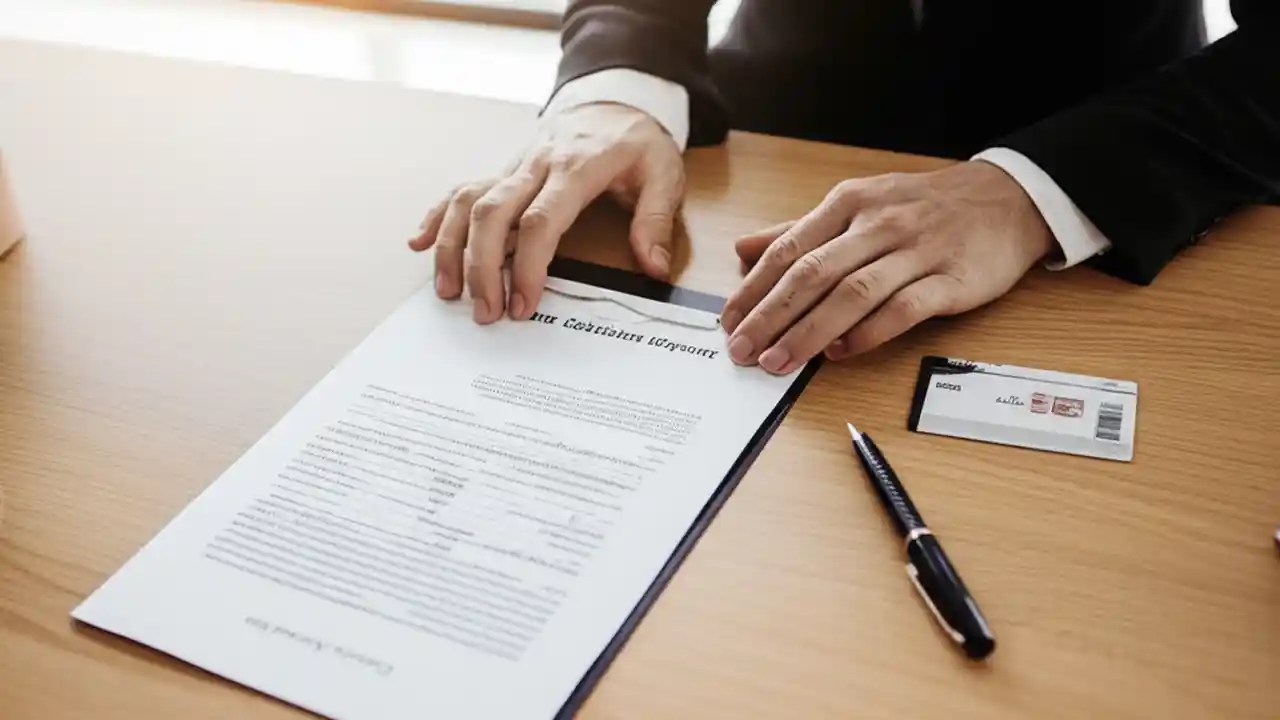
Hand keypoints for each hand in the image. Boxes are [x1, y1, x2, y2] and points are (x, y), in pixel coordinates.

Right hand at [408, 103, 683, 322]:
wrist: (615, 98)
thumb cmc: (637, 140)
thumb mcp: (664, 173)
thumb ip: (657, 220)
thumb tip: (654, 266)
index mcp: (576, 168)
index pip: (540, 220)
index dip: (528, 265)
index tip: (524, 303)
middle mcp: (536, 165)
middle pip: (492, 213)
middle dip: (481, 267)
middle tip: (485, 312)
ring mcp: (515, 166)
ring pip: (468, 201)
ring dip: (451, 247)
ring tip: (448, 291)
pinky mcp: (503, 170)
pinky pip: (462, 189)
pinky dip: (438, 216)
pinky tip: (421, 242)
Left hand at [720, 161, 1054, 373]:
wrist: (1008, 199)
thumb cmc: (924, 206)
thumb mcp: (859, 203)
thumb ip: (800, 230)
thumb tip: (744, 249)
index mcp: (849, 203)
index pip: (788, 249)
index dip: (754, 289)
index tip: (728, 322)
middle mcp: (879, 224)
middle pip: (813, 273)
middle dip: (771, 316)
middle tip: (742, 351)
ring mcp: (917, 251)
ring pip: (853, 294)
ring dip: (810, 332)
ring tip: (778, 361)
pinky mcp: (951, 279)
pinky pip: (904, 309)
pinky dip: (869, 333)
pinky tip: (840, 354)